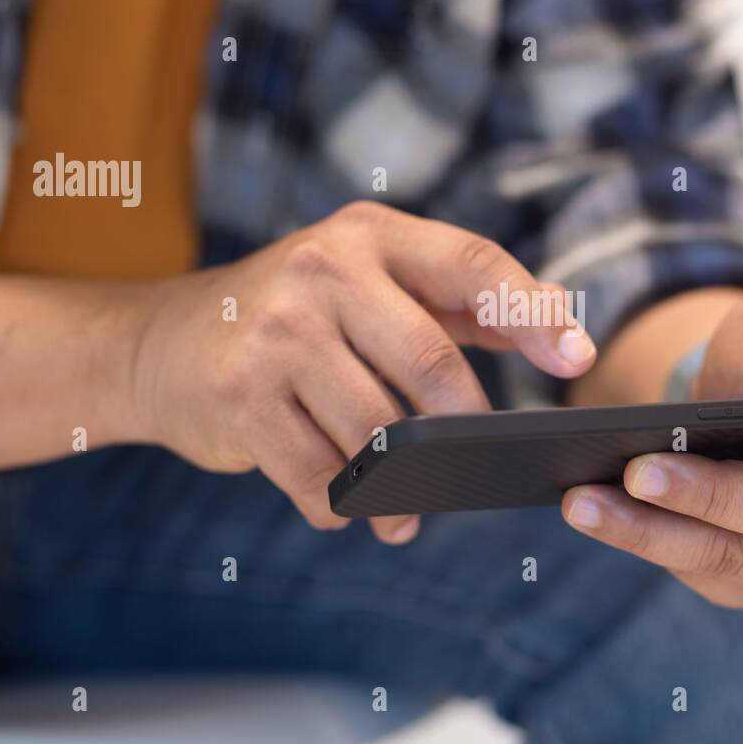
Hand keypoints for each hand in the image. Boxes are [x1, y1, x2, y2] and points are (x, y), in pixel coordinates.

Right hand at [130, 201, 595, 541]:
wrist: (163, 343)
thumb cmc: (294, 316)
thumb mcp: (368, 279)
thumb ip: (458, 301)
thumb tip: (559, 331)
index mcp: (369, 235)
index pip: (471, 264)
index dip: (531, 313)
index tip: (579, 360)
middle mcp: (322, 272)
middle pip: (431, 362)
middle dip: (466, 425)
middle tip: (483, 459)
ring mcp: (276, 335)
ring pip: (377, 433)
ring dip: (405, 485)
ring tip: (416, 506)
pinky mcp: (240, 399)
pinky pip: (321, 476)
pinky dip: (347, 505)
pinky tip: (354, 508)